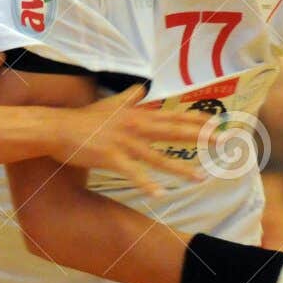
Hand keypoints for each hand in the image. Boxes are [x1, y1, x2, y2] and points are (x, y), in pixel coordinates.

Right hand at [39, 85, 209, 195]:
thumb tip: (141, 87)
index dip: (197, 120)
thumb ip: (128, 97)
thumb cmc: (83, 119)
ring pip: (157, 157)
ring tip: (200, 178)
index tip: (219, 123)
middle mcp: (135, 127)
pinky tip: (159, 194)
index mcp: (137, 116)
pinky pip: (132, 172)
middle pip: (173, 132)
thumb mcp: (108, 104)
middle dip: (201, 137)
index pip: (173, 116)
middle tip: (225, 141)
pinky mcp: (110, 157)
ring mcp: (123, 143)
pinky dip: (146, 183)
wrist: (57, 128)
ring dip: (180, 168)